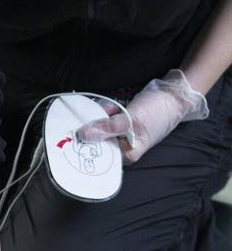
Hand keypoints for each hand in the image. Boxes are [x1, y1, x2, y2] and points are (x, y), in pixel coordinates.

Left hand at [76, 69, 208, 164]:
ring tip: (109, 108)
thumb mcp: (132, 120)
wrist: (173, 94)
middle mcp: (123, 147)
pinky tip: (110, 106)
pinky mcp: (122, 123)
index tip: (78, 135)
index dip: (88, 146)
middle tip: (95, 116)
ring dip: (101, 117)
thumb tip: (84, 136)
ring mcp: (122, 135)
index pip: (101, 156)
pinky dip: (106, 112)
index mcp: (128, 154)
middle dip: (95, 127)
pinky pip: (107, 119)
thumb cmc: (157, 111)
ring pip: (101, 129)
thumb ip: (108, 129)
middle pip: (99, 142)